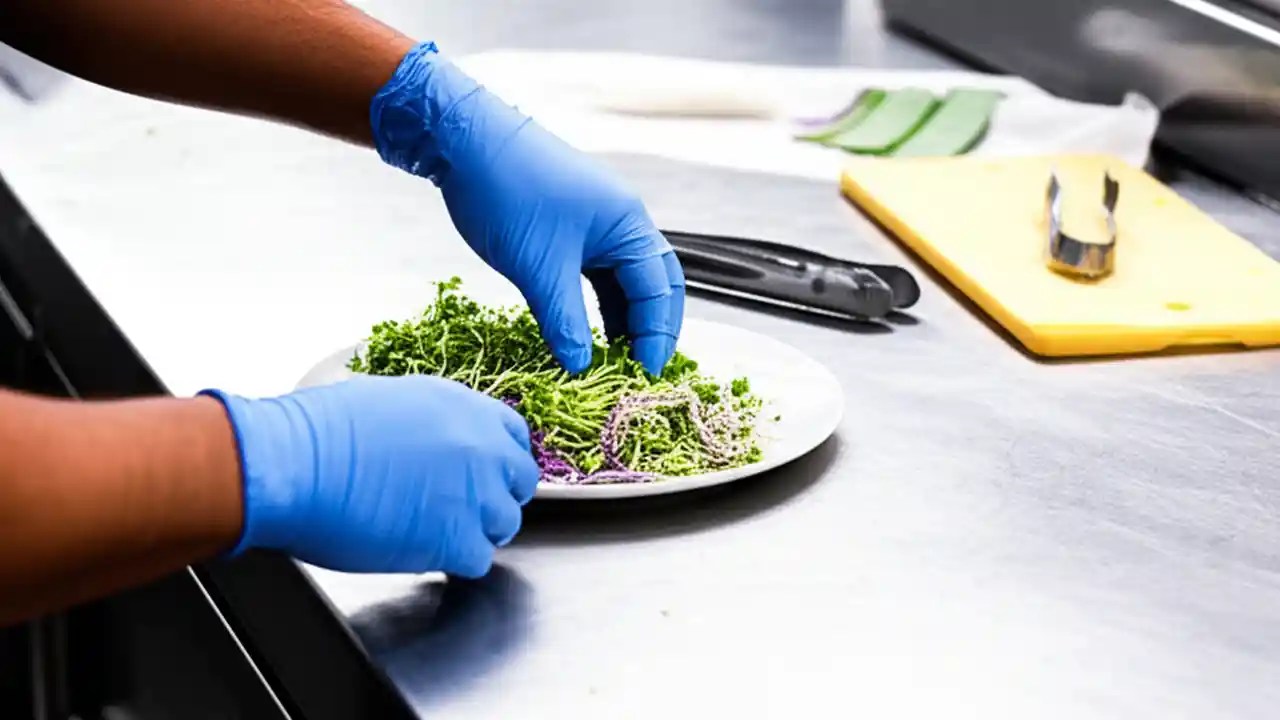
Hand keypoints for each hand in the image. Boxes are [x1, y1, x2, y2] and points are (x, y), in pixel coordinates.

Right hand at [201, 376, 538, 576]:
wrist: (296, 464)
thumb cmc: (320, 431)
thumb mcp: (390, 399)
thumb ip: (430, 422)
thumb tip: (431, 440)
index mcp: (465, 407)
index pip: (514, 437)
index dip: (498, 460)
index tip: (484, 474)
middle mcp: (482, 447)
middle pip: (519, 482)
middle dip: (495, 496)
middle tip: (461, 508)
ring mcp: (475, 494)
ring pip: (505, 523)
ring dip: (477, 530)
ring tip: (436, 531)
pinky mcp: (457, 539)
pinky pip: (479, 560)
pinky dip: (456, 561)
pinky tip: (425, 551)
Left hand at [370, 42, 684, 375]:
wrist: (462, 138)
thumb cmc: (506, 191)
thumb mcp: (537, 267)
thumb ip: (564, 321)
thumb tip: (580, 368)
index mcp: (627, 224)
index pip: (658, 290)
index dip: (655, 336)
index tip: (643, 376)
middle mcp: (622, 221)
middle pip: (654, 283)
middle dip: (651, 328)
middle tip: (641, 371)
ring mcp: (597, 222)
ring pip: (624, 280)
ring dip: (623, 319)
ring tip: (614, 360)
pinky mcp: (571, 226)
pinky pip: (597, 273)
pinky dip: (596, 304)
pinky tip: (585, 331)